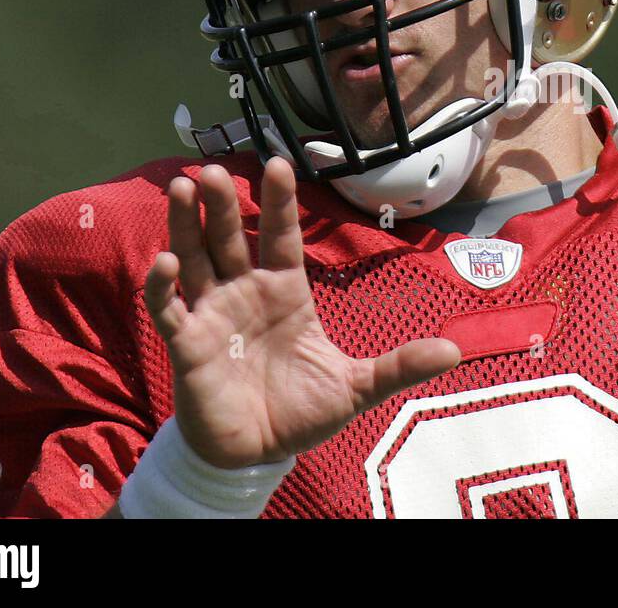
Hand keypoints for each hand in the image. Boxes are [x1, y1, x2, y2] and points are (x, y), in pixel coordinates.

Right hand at [143, 157, 460, 468]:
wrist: (258, 455)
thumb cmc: (300, 412)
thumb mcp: (357, 387)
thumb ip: (399, 366)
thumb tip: (454, 352)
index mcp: (285, 293)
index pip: (282, 237)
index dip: (278, 202)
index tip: (279, 162)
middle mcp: (244, 294)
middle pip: (230, 237)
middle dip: (220, 203)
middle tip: (212, 168)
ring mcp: (212, 316)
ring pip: (195, 259)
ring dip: (186, 224)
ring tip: (184, 186)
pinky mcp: (188, 345)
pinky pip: (169, 309)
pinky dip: (163, 286)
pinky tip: (166, 261)